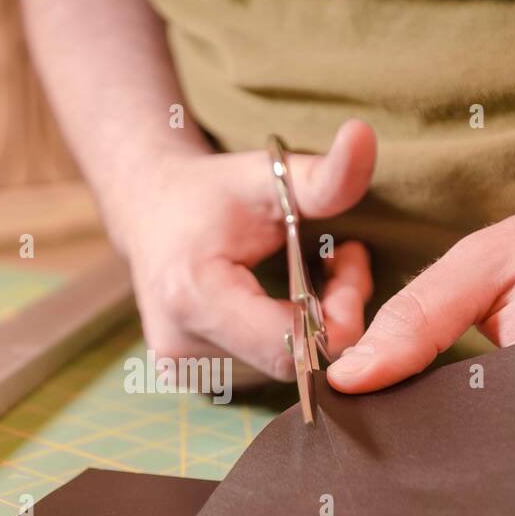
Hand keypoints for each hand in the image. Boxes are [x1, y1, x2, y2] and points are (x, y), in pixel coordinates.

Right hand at [112, 120, 377, 381]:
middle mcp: (181, 348)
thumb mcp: (268, 175)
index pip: (294, 346)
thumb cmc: (211, 191)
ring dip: (309, 330)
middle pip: (293, 361)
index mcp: (194, 299)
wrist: (150, 210)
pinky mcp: (188, 379)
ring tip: (305, 277)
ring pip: (282, 371)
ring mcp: (181, 371)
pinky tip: (277, 304)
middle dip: (329, 318)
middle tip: (336, 264)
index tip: (348, 261)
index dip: (338, 313)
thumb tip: (364, 136)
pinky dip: (282, 341)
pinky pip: (260, 372)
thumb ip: (323, 174)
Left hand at [326, 190, 514, 491]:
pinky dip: (498, 452)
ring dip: (464, 454)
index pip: (459, 440)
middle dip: (429, 450)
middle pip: (481, 473)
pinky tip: (479, 421)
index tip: (362, 419)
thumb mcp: (491, 260)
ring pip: (505, 482)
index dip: (402, 432)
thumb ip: (417, 319)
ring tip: (438, 412)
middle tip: (390, 417)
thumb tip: (350, 379)